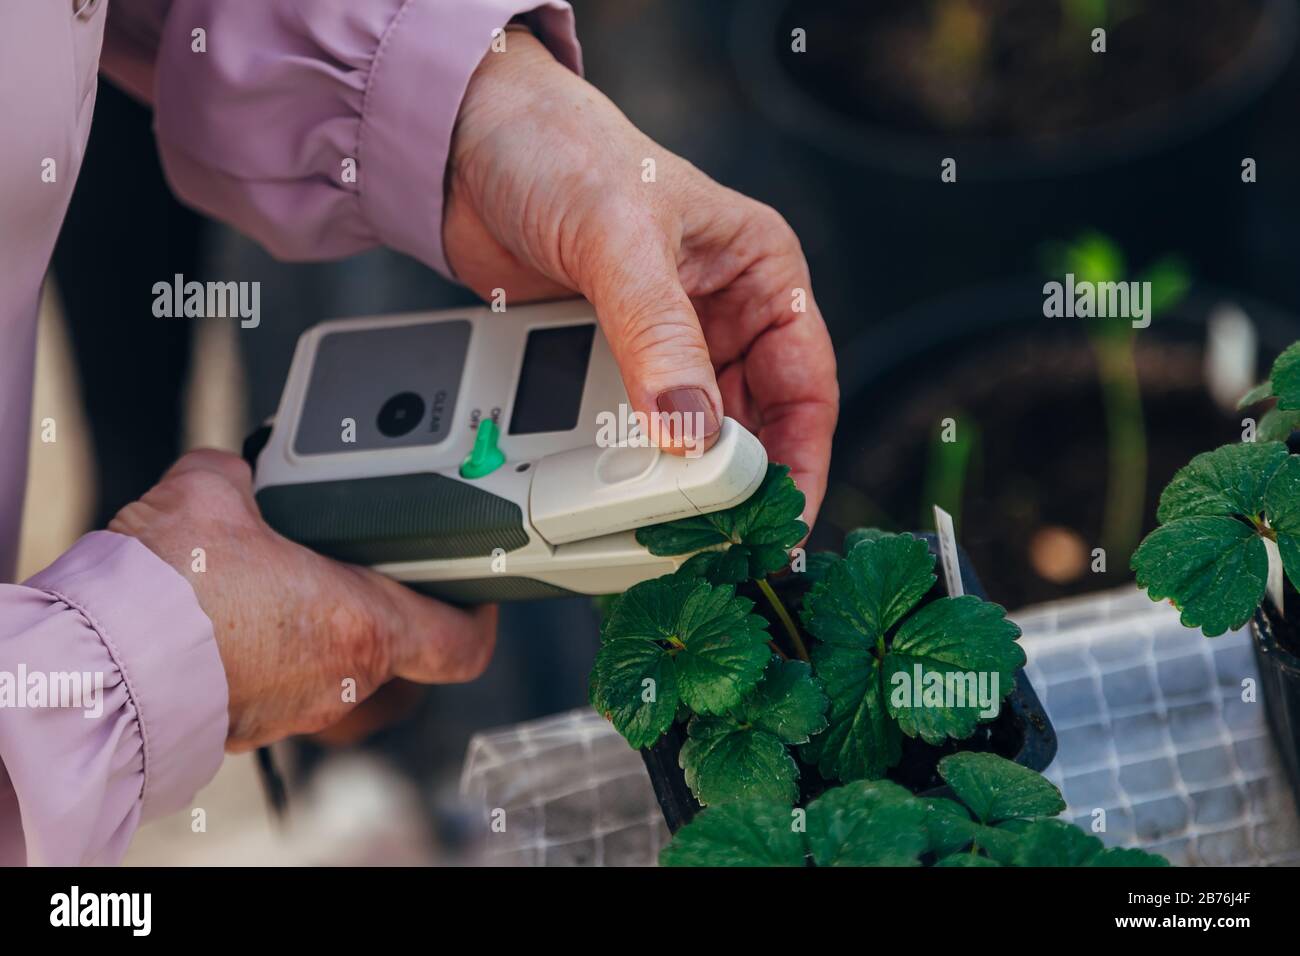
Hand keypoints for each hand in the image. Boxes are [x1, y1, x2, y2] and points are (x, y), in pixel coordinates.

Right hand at [109, 450, 495, 750]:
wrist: (93, 668)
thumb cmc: (164, 591)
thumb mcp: (210, 492)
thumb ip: (243, 474)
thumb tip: (237, 470)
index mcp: (360, 626)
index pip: (462, 644)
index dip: (478, 615)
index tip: (472, 586)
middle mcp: (340, 681)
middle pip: (398, 647)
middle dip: (384, 602)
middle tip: (360, 559)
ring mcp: (294, 711)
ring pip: (339, 667)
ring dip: (325, 627)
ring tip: (285, 579)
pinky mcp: (247, 725)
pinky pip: (284, 684)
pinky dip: (276, 651)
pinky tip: (237, 614)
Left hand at [445, 31, 837, 523]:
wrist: (460, 144)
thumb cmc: (559, 149)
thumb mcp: (619, 238)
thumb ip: (656, 334)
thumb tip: (688, 430)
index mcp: (758, 271)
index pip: (805, 382)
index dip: (802, 458)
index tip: (784, 519)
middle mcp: (719, 311)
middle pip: (751, 422)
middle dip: (736, 480)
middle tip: (719, 540)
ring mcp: (662, 340)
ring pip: (688, 432)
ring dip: (674, 477)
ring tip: (661, 523)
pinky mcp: (608, 359)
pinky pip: (628, 426)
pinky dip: (622, 461)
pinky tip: (611, 489)